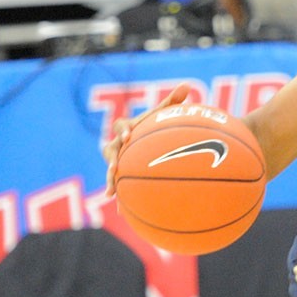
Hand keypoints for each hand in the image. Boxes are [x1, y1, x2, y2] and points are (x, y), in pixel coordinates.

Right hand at [103, 82, 192, 196]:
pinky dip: (121, 198)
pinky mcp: (123, 176)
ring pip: (110, 171)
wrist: (148, 143)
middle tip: (115, 166)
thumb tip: (187, 84)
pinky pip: (120, 186)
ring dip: (110, 181)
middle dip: (112, 159)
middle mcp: (118, 145)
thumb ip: (173, 101)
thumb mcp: (164, 114)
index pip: (120, 126)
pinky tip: (122, 211)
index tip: (129, 134)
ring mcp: (118, 161)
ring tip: (111, 193)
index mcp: (126, 129)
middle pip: (109, 151)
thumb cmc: (156, 126)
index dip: (123, 130)